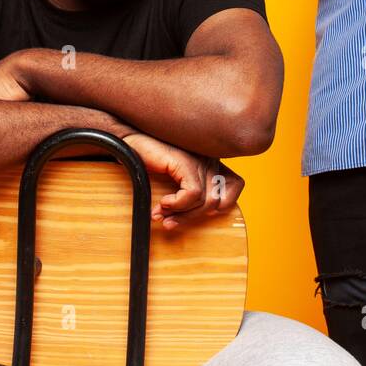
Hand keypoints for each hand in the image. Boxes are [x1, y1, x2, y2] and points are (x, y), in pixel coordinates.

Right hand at [121, 131, 244, 231]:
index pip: (236, 185)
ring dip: (181, 215)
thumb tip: (197, 217)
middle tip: (171, 223)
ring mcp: (199, 160)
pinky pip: (193, 194)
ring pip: (206, 202)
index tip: (195, 212)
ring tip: (161, 215)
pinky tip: (162, 202)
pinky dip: (177, 205)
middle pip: (219, 200)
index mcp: (211, 161)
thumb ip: (191, 192)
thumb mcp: (176, 180)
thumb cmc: (149, 161)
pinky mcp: (186, 162)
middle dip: (194, 218)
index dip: (221, 204)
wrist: (129, 143)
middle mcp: (209, 160)